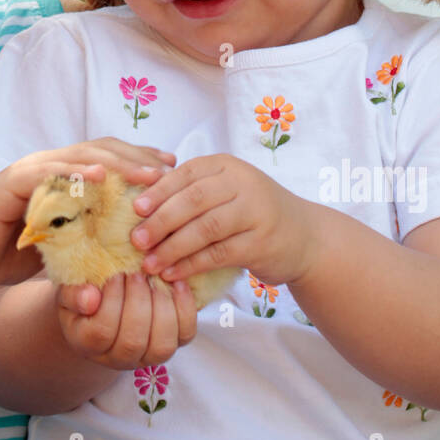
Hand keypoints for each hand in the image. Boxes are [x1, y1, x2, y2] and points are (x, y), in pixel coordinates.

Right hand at [0, 138, 176, 292]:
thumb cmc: (2, 255)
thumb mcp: (57, 248)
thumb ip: (85, 239)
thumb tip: (125, 251)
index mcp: (59, 176)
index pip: (106, 159)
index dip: (139, 161)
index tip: (170, 171)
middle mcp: (46, 165)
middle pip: (100, 150)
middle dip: (138, 158)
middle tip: (169, 169)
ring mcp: (29, 170)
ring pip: (80, 155)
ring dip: (118, 162)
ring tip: (148, 173)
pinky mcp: (12, 182)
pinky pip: (50, 171)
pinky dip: (76, 171)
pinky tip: (101, 177)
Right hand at [56, 272, 197, 369]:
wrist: (102, 307)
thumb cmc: (84, 293)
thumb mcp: (68, 290)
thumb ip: (73, 294)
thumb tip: (90, 298)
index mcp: (87, 344)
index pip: (102, 333)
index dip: (112, 302)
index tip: (115, 275)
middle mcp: (117, 358)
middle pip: (133, 342)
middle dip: (138, 302)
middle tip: (137, 273)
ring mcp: (146, 356)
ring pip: (161, 346)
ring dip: (162, 308)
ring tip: (155, 279)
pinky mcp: (170, 344)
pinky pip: (185, 335)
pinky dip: (185, 309)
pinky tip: (177, 284)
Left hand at [127, 153, 320, 287]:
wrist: (304, 236)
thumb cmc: (252, 212)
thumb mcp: (226, 191)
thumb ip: (192, 191)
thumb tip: (141, 204)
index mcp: (227, 166)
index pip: (187, 174)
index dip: (159, 191)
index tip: (135, 210)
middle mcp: (243, 184)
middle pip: (194, 200)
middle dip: (161, 221)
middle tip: (136, 240)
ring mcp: (255, 213)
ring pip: (205, 228)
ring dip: (173, 247)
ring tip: (149, 263)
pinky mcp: (261, 243)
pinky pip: (218, 254)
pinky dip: (192, 265)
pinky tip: (173, 274)